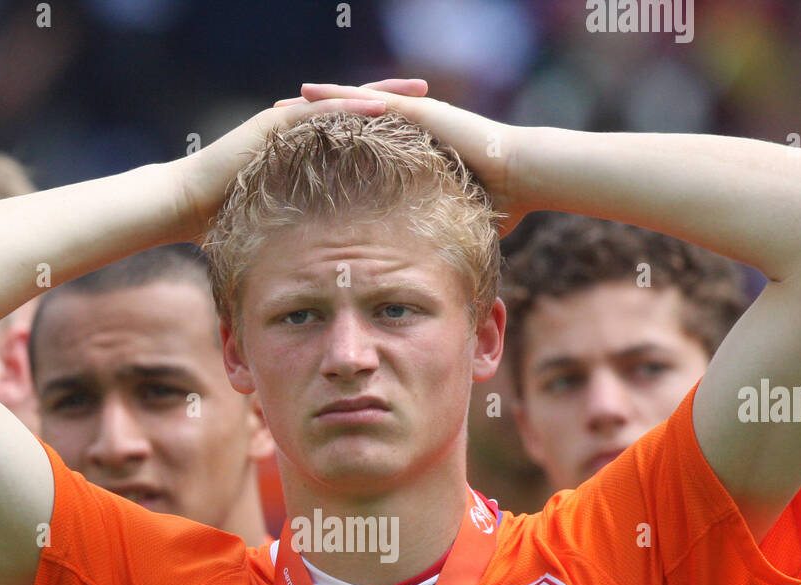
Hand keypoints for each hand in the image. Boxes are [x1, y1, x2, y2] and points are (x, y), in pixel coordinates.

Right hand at [172, 79, 429, 238]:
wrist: (186, 204)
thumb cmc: (225, 218)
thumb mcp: (277, 222)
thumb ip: (301, 231)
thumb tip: (322, 267)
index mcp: (302, 145)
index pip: (352, 128)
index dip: (388, 125)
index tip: (423, 126)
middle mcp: (297, 126)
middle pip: (355, 105)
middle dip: (394, 100)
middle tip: (433, 95)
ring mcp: (285, 120)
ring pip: (343, 101)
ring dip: (382, 96)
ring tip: (419, 95)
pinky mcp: (273, 123)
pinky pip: (319, 111)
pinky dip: (349, 107)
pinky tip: (380, 106)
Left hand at [282, 83, 523, 233]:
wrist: (523, 176)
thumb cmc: (502, 202)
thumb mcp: (459, 223)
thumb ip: (444, 240)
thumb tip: (442, 276)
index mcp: (416, 151)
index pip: (366, 147)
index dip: (333, 148)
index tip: (302, 156)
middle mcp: (410, 128)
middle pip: (353, 120)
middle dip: (316, 121)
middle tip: (277, 122)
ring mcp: (413, 115)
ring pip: (354, 104)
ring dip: (317, 104)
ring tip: (282, 105)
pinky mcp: (417, 109)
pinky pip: (369, 98)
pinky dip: (338, 94)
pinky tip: (309, 93)